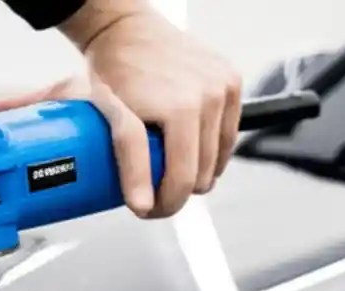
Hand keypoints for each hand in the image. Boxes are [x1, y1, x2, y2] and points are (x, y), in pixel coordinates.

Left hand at [62, 2, 241, 217]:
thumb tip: (142, 204)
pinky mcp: (233, 80)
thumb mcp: (112, 117)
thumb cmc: (114, 70)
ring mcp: (226, 86)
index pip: (183, 181)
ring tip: (165, 159)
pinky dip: (209, 146)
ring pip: (218, 158)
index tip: (148, 208)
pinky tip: (185, 142)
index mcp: (183, 109)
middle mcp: (212, 96)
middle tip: (151, 184)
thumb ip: (129, 162)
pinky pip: (228, 133)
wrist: (125, 29)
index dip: (165, 204)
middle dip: (177, 188)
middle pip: (203, 174)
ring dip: (194, 167)